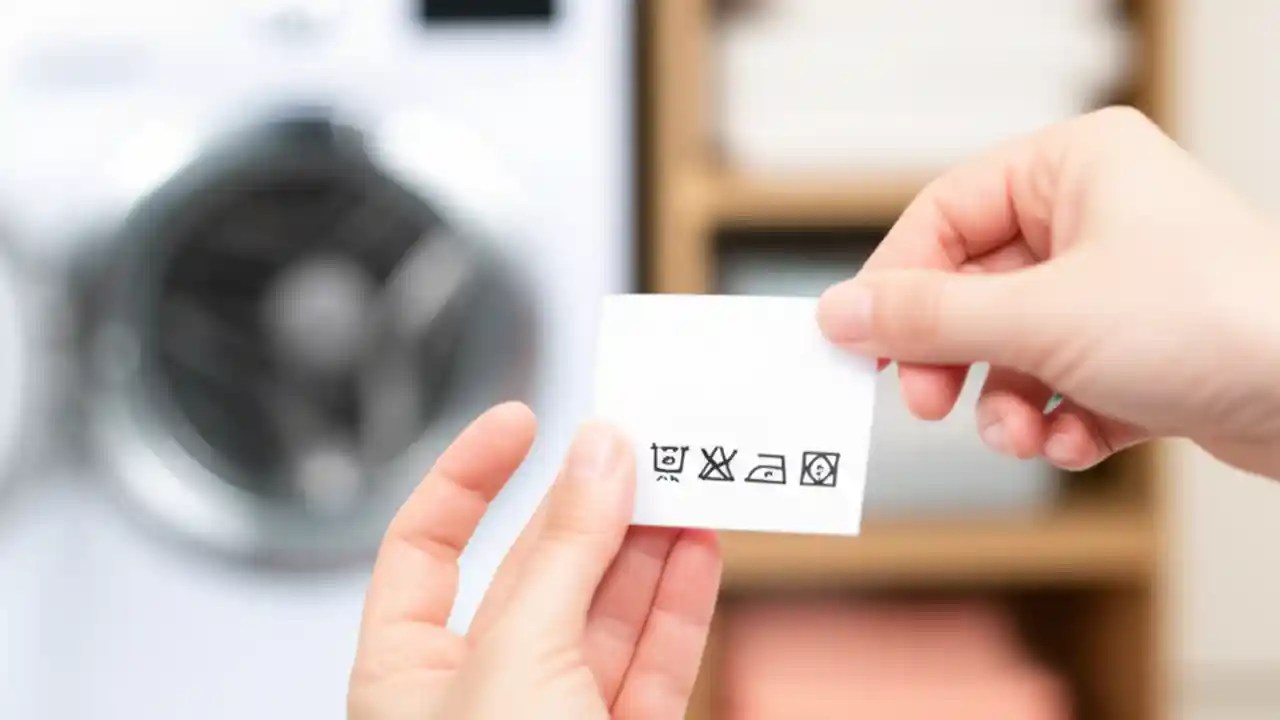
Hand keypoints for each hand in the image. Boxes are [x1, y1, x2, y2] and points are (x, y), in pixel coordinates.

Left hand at [347, 402, 722, 719]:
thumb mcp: (517, 657)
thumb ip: (565, 555)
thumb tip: (600, 458)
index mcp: (404, 675)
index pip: (423, 547)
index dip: (468, 476)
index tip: (520, 420)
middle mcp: (476, 695)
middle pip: (534, 573)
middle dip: (586, 509)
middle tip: (630, 447)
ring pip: (602, 617)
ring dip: (645, 550)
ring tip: (679, 486)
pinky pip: (651, 665)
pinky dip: (678, 610)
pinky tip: (698, 554)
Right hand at [817, 107, 1279, 477]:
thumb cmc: (1213, 319)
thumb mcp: (1041, 319)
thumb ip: (928, 318)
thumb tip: (840, 313)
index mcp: (1074, 167)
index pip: (945, 214)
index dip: (897, 283)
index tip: (862, 344)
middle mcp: (1097, 216)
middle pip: (975, 286)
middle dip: (954, 357)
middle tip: (926, 402)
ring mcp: (1123, 285)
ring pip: (1017, 345)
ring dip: (1007, 402)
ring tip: (1022, 436)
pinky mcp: (1145, 350)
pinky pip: (1066, 382)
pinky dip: (1060, 420)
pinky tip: (1078, 442)